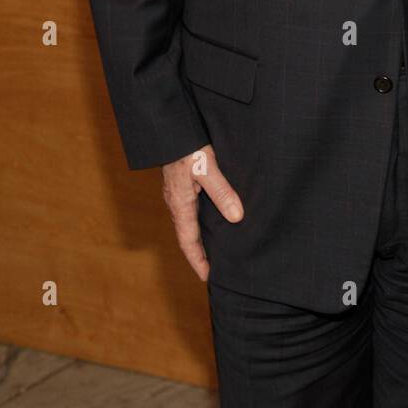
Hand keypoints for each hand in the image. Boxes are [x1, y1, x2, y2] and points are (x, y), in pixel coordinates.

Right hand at [161, 143, 243, 280]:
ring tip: (216, 248)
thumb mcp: (207, 169)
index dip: (198, 260)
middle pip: (187, 235)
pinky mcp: (183, 184)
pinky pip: (191, 209)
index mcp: (180, 204)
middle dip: (199, 254)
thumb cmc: (187, 147)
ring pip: (189, 222)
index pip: (188, 241)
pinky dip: (201, 221)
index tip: (207, 278)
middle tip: (214, 270)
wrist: (170, 129)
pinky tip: (214, 218)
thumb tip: (237, 218)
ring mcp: (178, 193)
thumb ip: (222, 192)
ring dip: (200, 238)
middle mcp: (176, 202)